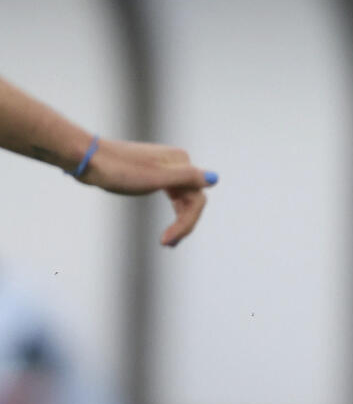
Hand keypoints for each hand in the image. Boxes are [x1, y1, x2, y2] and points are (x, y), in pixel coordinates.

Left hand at [80, 139, 213, 245]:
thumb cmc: (119, 169)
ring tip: (167, 241)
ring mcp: (164, 168)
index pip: (197, 198)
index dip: (187, 222)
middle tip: (168, 244)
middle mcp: (177, 163)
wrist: (88, 159)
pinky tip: (166, 225)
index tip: (168, 240)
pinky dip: (171, 211)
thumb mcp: (155, 177)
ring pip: (183, 199)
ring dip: (179, 221)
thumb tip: (214, 178)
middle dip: (183, 224)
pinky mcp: (152, 173)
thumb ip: (187, 177)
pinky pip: (172, 196)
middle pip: (192, 199)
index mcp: (181, 162)